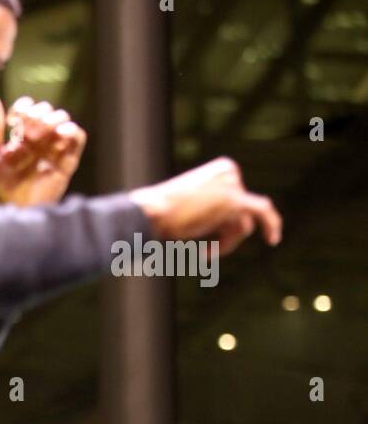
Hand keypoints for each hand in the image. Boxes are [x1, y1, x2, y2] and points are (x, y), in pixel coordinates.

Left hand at [0, 95, 86, 205]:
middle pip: (46, 111)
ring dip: (51, 121)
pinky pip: (77, 138)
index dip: (23, 108)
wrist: (13, 208)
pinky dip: (71, 131)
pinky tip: (60, 134)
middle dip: (36, 117)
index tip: (12, 120)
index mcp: (21, 134)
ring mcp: (54, 148)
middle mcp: (40, 138)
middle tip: (25, 133)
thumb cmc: (1, 184)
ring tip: (37, 137)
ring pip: (62, 120)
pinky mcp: (67, 161)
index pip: (28, 109)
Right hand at [129, 156, 281, 255]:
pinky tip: (273, 240)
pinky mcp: (234, 201)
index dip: (223, 224)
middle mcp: (231, 173)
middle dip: (224, 234)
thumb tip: (235, 224)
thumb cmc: (159, 214)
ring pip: (244, 223)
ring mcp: (233, 186)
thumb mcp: (189, 205)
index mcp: (222, 170)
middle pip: (241, 213)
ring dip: (226, 243)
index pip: (236, 200)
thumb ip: (213, 209)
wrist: (149, 213)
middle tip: (202, 251)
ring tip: (204, 254)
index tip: (204, 238)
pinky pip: (263, 213)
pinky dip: (272, 225)